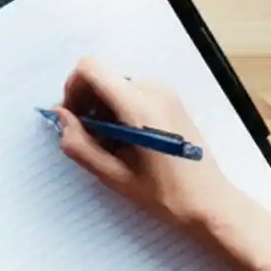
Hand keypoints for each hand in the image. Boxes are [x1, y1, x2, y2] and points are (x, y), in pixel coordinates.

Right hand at [54, 57, 247, 228]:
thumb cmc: (164, 195)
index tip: (73, 118)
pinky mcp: (171, 100)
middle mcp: (154, 90)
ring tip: (110, 147)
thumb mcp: (114, 176)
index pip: (91, 68)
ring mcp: (165, 93)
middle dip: (87, 104)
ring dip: (103, 110)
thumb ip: (80, 144)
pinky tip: (126, 142)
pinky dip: (120, 111)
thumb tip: (60, 117)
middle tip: (89, 140)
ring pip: (116, 86)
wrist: (210, 203)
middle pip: (103, 78)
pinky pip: (133, 94)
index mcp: (139, 106)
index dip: (72, 89)